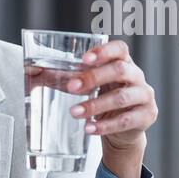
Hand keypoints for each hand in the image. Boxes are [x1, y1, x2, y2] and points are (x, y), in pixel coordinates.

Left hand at [68, 40, 156, 177]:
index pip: (119, 49)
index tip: (84, 59)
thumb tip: (32, 71)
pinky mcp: (147, 116)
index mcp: (124, 62)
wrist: (125, 129)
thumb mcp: (89, 86)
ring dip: (96, 105)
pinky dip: (106, 126)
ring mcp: (145, 96)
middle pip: (119, 70)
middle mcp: (137, 76)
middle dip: (93, 78)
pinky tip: (89, 128)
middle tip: (71, 87)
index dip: (103, 51)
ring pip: (122, 97)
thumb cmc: (104, 98)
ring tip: (75, 113)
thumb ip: (67, 77)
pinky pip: (126, 120)